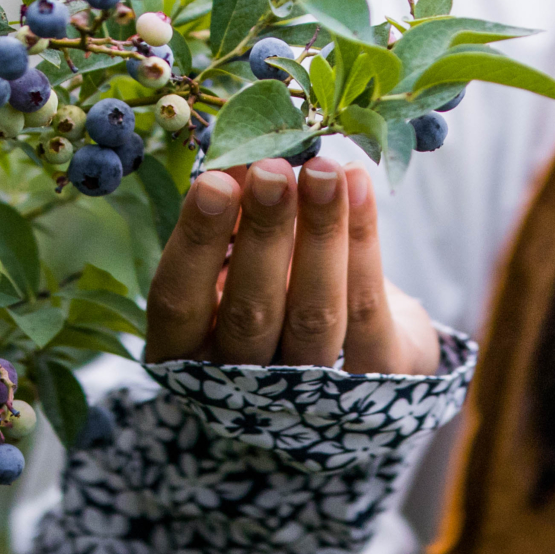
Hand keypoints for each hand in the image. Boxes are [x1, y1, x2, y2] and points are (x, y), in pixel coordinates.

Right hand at [145, 156, 441, 375]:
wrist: (357, 343)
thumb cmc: (274, 288)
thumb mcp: (238, 260)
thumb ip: (233, 222)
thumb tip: (239, 159)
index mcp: (189, 355)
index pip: (179, 304)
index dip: (195, 244)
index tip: (215, 181)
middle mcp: (245, 384)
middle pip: (251, 314)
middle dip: (264, 235)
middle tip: (274, 170)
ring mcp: (313, 394)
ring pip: (314, 313)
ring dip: (320, 233)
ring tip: (324, 170)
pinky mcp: (375, 376)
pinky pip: (367, 307)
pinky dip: (363, 240)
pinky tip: (358, 185)